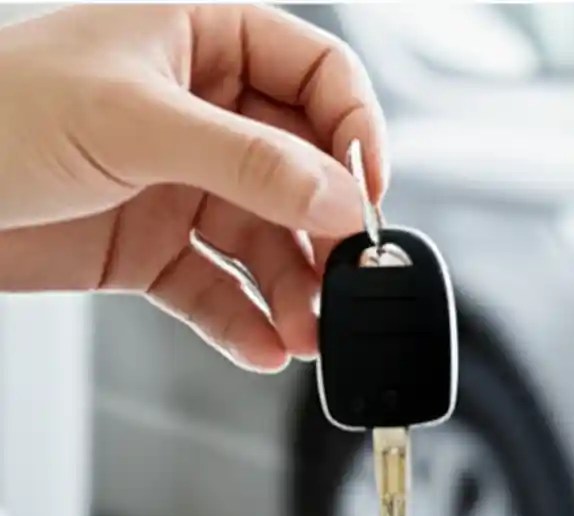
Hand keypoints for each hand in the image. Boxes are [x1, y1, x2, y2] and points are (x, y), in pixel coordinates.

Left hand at [0, 4, 386, 370]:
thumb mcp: (133, 122)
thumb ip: (249, 161)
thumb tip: (344, 197)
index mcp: (203, 42)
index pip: (318, 76)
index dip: (357, 130)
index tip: (370, 190)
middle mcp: (202, 113)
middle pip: (304, 171)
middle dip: (328, 231)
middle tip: (348, 279)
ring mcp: (180, 182)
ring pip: (268, 239)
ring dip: (294, 291)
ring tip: (306, 331)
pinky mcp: (152, 247)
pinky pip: (219, 288)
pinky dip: (244, 322)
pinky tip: (262, 345)